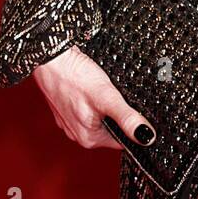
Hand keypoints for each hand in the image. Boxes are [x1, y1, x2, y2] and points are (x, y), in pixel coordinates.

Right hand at [31, 45, 155, 150]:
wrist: (50, 57)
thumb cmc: (75, 76)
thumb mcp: (107, 97)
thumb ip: (127, 118)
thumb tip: (146, 137)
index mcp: (89, 138)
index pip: (122, 140)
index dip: (133, 126)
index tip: (136, 111)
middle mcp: (78, 134)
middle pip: (111, 128)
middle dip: (118, 113)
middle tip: (116, 95)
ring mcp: (70, 121)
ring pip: (99, 116)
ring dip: (105, 104)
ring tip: (102, 89)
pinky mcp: (66, 107)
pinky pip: (87, 106)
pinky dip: (93, 97)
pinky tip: (91, 86)